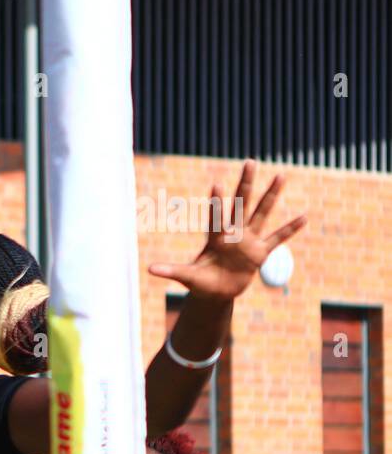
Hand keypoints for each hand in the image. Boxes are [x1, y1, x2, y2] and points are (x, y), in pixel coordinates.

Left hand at [149, 160, 306, 300]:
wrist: (215, 292)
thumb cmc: (199, 282)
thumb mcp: (186, 277)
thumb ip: (171, 271)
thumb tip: (149, 270)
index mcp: (215, 238)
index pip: (216, 216)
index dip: (217, 202)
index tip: (217, 184)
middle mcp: (233, 234)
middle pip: (241, 204)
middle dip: (246, 184)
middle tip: (250, 161)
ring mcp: (248, 241)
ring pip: (262, 213)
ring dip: (272, 196)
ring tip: (281, 176)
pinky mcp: (260, 253)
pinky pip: (278, 238)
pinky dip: (290, 229)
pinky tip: (305, 216)